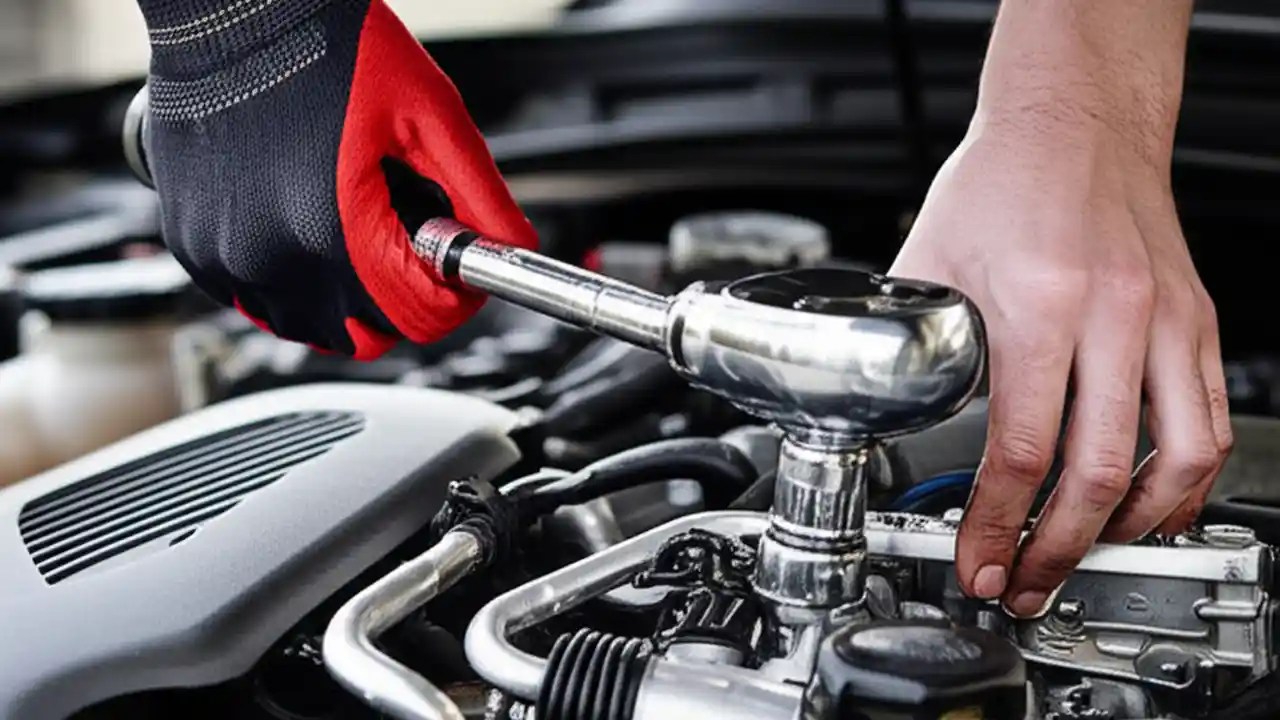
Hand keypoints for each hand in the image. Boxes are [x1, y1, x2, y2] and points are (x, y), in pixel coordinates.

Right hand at [139, 0, 535, 357]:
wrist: (234, 10)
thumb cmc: (331, 47)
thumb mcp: (433, 117)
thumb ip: (481, 196)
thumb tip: (513, 247)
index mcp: (336, 230)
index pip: (421, 319)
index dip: (453, 294)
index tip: (454, 261)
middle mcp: (273, 257)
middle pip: (368, 335)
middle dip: (399, 295)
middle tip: (404, 235)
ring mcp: (225, 256)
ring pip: (312, 326)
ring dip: (344, 293)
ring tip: (351, 220)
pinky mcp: (194, 247)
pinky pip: (259, 300)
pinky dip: (291, 277)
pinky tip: (302, 220)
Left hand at [889, 120, 1231, 617]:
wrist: (1075, 119)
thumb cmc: (1004, 179)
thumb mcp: (929, 261)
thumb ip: (913, 343)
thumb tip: (885, 407)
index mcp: (1040, 304)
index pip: (1021, 449)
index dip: (997, 525)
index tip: (979, 561)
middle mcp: (1114, 314)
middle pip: (1101, 471)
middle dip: (1058, 547)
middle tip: (1027, 581)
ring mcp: (1164, 318)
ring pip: (1181, 457)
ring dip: (1134, 527)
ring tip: (1090, 555)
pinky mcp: (1193, 319)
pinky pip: (1209, 418)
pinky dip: (1186, 477)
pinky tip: (1154, 502)